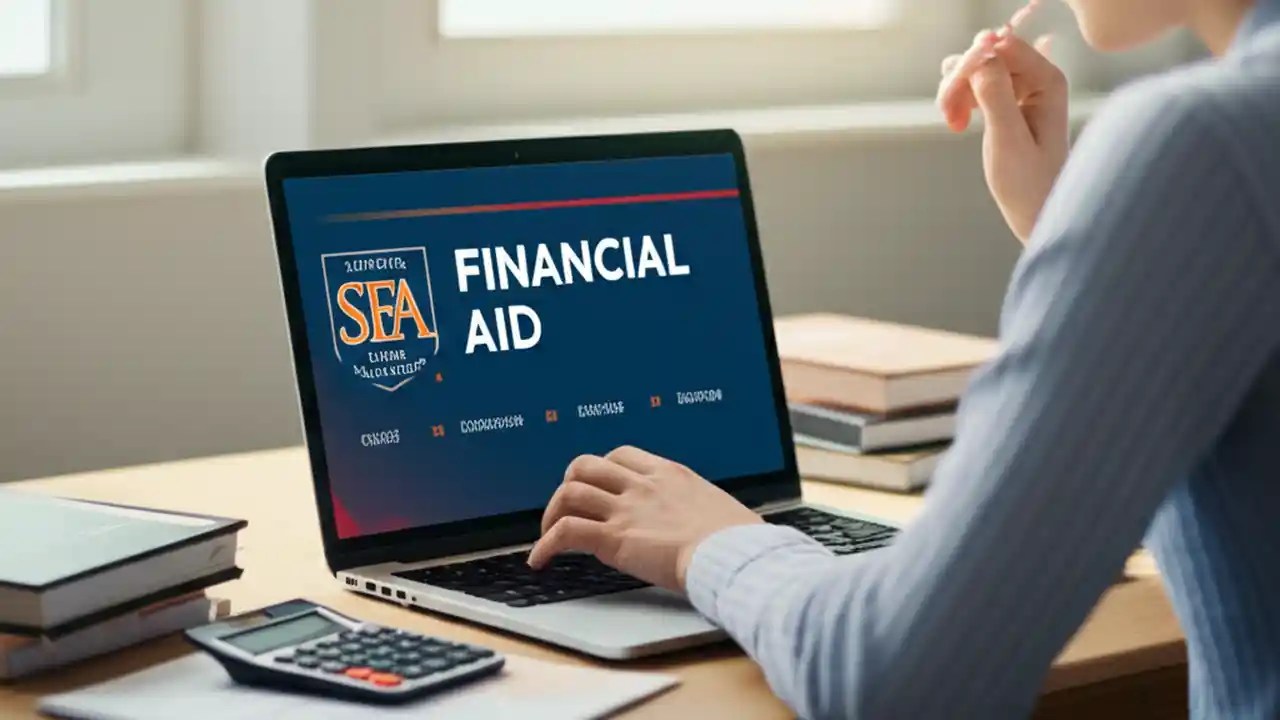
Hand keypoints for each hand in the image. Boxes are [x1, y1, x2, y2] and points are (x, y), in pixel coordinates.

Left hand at [528, 446, 763, 590]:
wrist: (733, 554)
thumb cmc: (737, 539)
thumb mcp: (717, 508)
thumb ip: (699, 509)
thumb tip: (708, 524)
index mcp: (669, 474)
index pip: (622, 456)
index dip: (602, 471)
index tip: (599, 488)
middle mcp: (643, 486)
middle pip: (586, 465)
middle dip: (570, 483)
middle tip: (568, 507)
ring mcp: (626, 510)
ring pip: (570, 492)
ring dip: (552, 512)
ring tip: (548, 532)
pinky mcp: (614, 539)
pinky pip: (566, 533)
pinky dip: (545, 545)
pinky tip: (540, 560)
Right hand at [937, 32, 1068, 242]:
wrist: (1037, 213)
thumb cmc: (1029, 185)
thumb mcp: (1008, 140)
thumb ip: (995, 94)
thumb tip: (981, 54)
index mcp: (1048, 81)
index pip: (1001, 45)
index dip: (970, 65)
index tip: (951, 98)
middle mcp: (1038, 77)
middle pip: (985, 53)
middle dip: (960, 81)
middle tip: (950, 119)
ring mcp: (1023, 88)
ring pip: (976, 68)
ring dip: (956, 92)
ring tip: (954, 124)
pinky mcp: (1009, 100)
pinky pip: (976, 83)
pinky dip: (961, 100)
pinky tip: (959, 123)